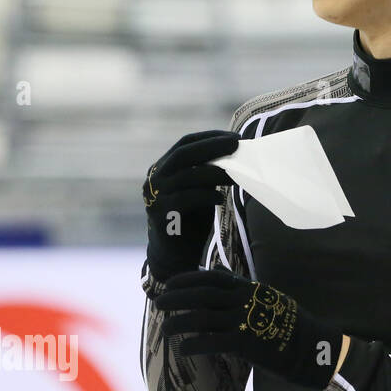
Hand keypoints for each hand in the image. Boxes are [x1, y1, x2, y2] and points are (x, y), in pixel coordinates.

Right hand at [143, 130, 238, 280]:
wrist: (175, 253)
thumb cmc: (192, 218)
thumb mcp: (200, 188)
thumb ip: (208, 171)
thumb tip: (236, 152)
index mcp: (163, 167)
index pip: (184, 143)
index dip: (209, 137)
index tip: (233, 137)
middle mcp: (154, 177)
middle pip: (183, 154)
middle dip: (212, 147)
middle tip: (236, 145)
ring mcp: (154, 195)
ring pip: (186, 175)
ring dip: (215, 172)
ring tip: (235, 176)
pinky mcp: (160, 214)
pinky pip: (186, 199)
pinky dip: (206, 196)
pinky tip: (220, 199)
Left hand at [157, 268, 345, 388]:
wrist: (315, 348)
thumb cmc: (292, 327)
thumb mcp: (270, 300)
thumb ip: (246, 293)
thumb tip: (222, 281)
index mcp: (251, 288)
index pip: (214, 277)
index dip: (189, 279)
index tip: (171, 283)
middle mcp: (246, 300)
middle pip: (203, 295)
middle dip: (177, 297)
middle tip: (159, 302)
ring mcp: (245, 321)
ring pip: (202, 317)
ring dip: (179, 322)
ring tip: (165, 327)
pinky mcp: (246, 343)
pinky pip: (211, 342)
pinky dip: (193, 345)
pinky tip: (182, 349)